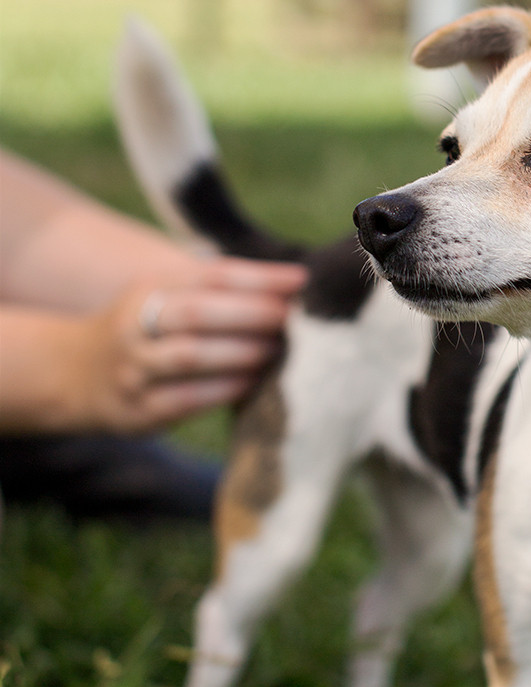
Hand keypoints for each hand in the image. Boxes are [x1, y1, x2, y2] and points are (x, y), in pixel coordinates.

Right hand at [70, 258, 306, 432]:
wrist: (73, 374)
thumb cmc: (147, 330)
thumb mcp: (166, 297)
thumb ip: (218, 291)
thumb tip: (292, 285)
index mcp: (149, 289)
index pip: (208, 275)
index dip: (257, 277)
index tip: (300, 280)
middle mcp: (136, 325)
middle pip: (195, 313)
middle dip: (248, 313)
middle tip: (288, 317)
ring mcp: (134, 368)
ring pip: (189, 357)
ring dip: (239, 353)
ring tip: (275, 350)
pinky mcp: (137, 410)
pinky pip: (184, 400)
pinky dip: (221, 391)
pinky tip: (250, 385)